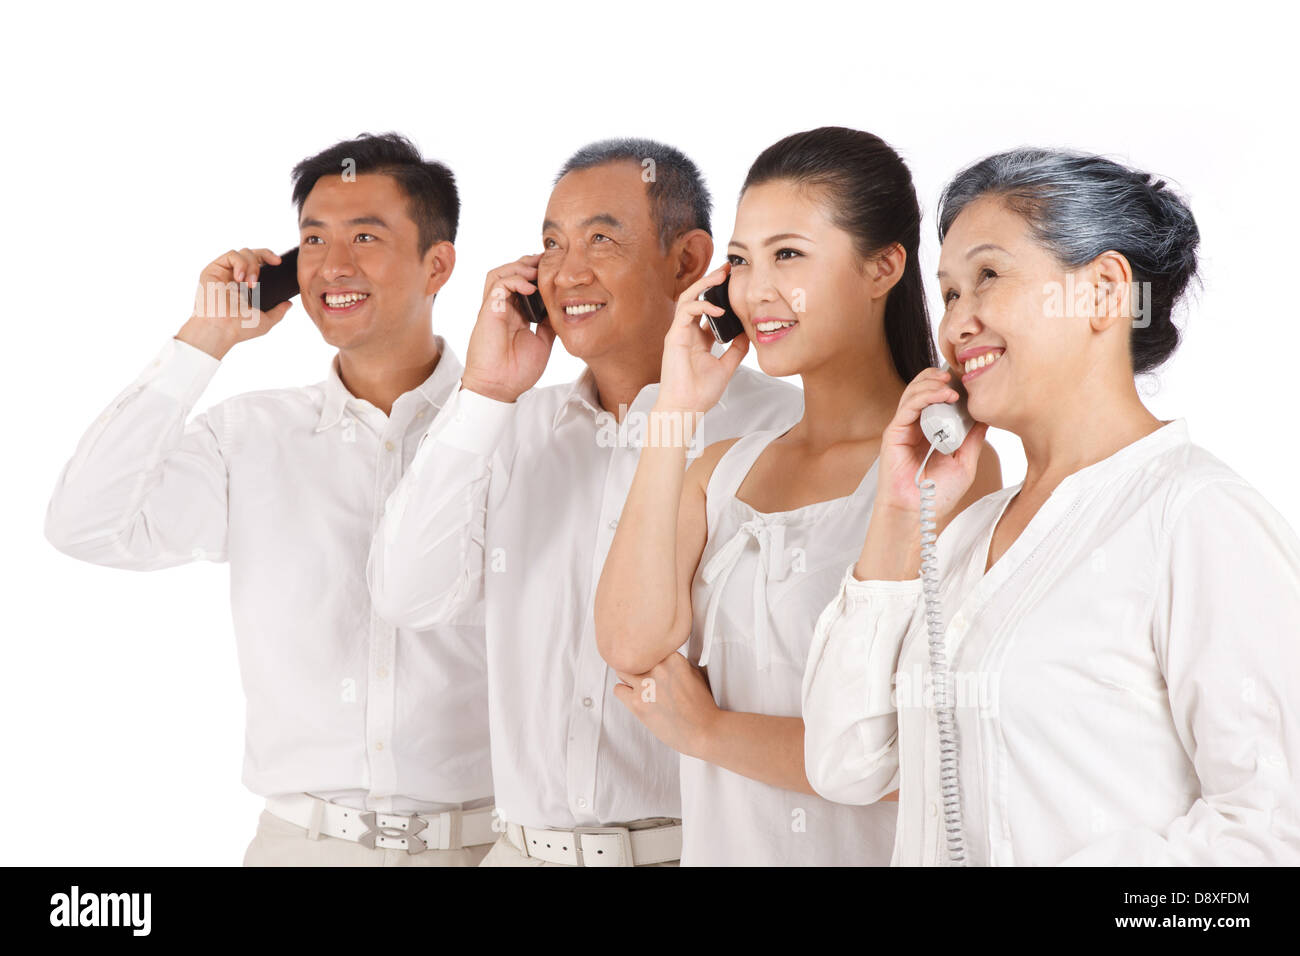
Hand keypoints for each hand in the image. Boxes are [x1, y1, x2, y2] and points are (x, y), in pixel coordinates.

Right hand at [178, 248, 293, 358]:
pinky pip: (231, 255)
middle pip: (252, 253)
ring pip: (243, 253)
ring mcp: (224, 273)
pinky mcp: (214, 270)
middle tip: (275, 263)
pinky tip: (240, 278)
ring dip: (252, 265)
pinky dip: (239, 263)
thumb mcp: (265, 321)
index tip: (280, 262)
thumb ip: (278, 311)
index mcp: (246, 287)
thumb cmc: (239, 328)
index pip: (259, 264)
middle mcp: (235, 278)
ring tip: (252, 284)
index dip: (269, 259)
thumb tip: (289, 304)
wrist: (222, 330)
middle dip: (266, 254)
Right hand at [460, 254, 556, 402]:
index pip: (523, 284)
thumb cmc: (517, 371)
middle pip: (510, 273)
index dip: (537, 274)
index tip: (554, 270)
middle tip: (547, 261)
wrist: (500, 387)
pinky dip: (513, 279)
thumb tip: (563, 310)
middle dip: (528, 263)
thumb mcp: (542, 342)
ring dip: (519, 267)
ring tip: (537, 269)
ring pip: (500, 273)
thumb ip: (549, 325)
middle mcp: (502, 308)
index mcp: (515, 315)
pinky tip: (529, 286)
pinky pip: (497, 285)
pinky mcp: (488, 311)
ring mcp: (494, 308)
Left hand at [612, 652, 718, 757]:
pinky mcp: (637, 703)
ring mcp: (646, 685)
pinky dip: (624, 694)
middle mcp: (658, 668)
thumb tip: (661, 660)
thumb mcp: (696, 675)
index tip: (653, 668)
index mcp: (673, 658)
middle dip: (638, 668)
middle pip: (634, 659)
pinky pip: (618, 690)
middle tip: (644, 679)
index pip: (649, 650)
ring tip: (639, 689)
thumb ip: (677, 664)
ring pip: (622, 672)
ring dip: (629, 679)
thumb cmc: (702, 707)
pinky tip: (635, 699)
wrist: (704, 731)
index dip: (650, 660)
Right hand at [655, 262, 747, 414]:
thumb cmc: (700, 393)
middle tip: (728, 268)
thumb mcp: (726, 367)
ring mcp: (679, 333)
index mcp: (698, 339)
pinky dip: (702, 305)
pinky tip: (718, 309)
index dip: (720, 295)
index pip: (707, 308)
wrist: (685, 409)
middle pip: (697, 297)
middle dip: (711, 281)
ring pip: (688, 298)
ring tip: (722, 275)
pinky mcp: (674, 336)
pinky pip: (686, 311)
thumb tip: (749, 334)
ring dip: (704, 284)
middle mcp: (687, 332)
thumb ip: (736, 350)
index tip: (736, 283)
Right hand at [874, 366, 989, 521]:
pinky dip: (925, 396)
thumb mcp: (965, 462)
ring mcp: (904, 428)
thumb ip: (973, 439)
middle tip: (960, 376)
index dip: (952, 384)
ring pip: (914, 391)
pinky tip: (944, 396)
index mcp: (931, 431)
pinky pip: (908, 406)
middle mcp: (915, 426)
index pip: (938, 398)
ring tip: (952, 385)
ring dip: (933, 383)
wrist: (919, 513)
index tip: (970, 379)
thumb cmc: (938, 495)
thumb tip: (986, 415)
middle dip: (941, 377)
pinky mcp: (894, 433)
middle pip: (923, 388)